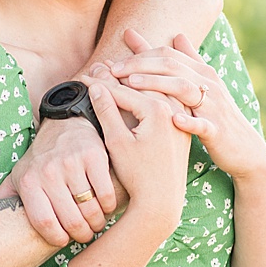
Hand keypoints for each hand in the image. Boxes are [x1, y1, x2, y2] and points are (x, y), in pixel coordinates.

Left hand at [4, 116, 115, 246]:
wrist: (64, 124)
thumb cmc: (40, 159)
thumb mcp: (17, 176)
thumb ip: (1, 199)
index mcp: (28, 182)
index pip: (44, 223)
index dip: (58, 239)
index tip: (64, 240)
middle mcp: (48, 172)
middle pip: (71, 221)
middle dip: (82, 234)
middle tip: (85, 233)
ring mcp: (71, 163)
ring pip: (91, 210)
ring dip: (97, 222)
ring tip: (96, 221)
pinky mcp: (93, 156)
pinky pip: (106, 195)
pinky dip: (109, 206)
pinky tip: (106, 204)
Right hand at [85, 70, 190, 233]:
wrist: (162, 201)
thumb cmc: (138, 176)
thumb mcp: (117, 142)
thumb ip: (107, 111)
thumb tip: (97, 85)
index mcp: (157, 110)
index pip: (123, 89)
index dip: (99, 83)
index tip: (82, 77)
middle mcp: (174, 107)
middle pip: (142, 81)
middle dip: (120, 72)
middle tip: (99, 64)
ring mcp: (181, 114)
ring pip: (156, 85)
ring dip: (138, 76)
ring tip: (118, 67)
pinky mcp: (182, 122)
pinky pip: (166, 95)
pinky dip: (152, 87)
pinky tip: (139, 84)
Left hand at [113, 30, 265, 180]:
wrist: (244, 148)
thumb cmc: (217, 114)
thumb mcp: (204, 85)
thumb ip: (190, 60)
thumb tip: (178, 34)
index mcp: (201, 72)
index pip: (167, 54)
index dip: (140, 54)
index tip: (114, 60)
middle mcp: (208, 84)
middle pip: (171, 66)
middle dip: (140, 65)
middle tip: (113, 69)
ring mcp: (214, 106)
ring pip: (184, 88)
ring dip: (156, 84)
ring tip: (131, 85)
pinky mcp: (217, 130)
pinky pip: (203, 123)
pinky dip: (188, 120)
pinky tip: (172, 119)